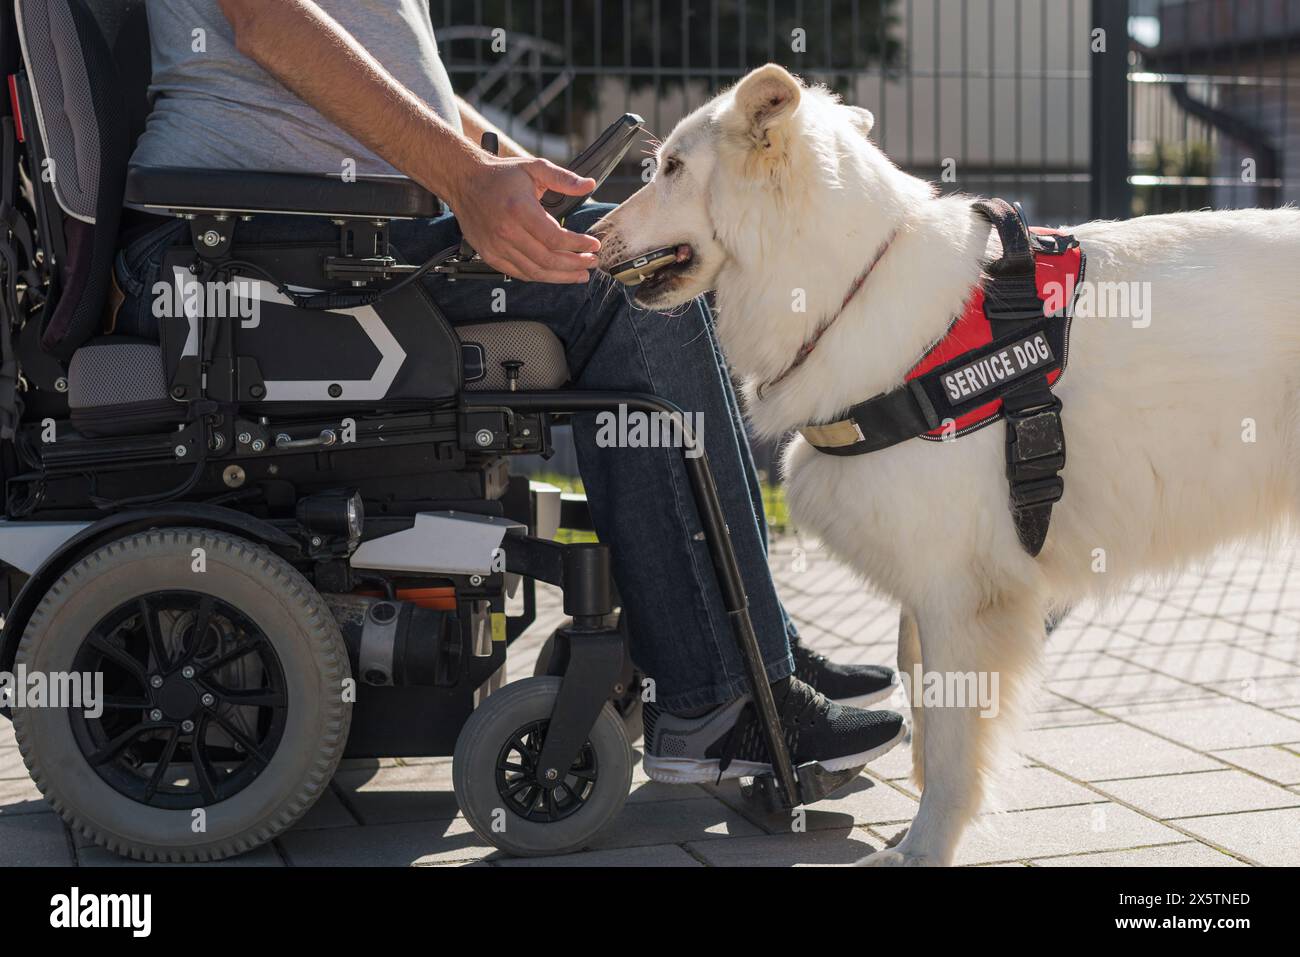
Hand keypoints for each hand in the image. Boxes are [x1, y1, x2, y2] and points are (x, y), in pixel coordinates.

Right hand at [447, 156, 600, 282]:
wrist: (464, 181)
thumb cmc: (500, 175)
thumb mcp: (534, 168)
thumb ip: (563, 178)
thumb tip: (589, 185)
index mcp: (520, 210)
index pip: (555, 238)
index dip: (578, 245)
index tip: (593, 245)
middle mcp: (507, 231)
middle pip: (548, 259)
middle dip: (574, 265)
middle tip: (591, 262)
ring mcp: (496, 246)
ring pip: (535, 271)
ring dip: (560, 276)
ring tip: (578, 274)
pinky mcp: (489, 254)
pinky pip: (518, 273)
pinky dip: (539, 276)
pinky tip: (554, 274)